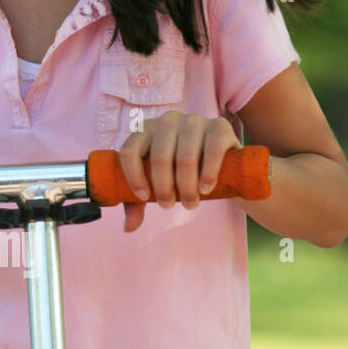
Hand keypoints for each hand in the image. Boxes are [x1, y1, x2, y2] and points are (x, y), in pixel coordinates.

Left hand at [117, 112, 241, 232]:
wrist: (220, 161)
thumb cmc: (178, 173)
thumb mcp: (155, 185)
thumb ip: (137, 203)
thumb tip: (128, 228)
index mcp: (145, 130)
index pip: (130, 151)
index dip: (134, 177)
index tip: (144, 198)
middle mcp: (167, 120)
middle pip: (160, 158)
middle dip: (164, 188)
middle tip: (168, 206)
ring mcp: (194, 121)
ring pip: (185, 158)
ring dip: (187, 187)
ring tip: (190, 204)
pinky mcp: (219, 126)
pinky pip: (212, 150)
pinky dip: (208, 174)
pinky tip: (205, 189)